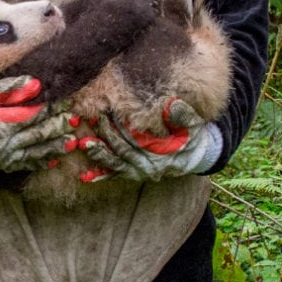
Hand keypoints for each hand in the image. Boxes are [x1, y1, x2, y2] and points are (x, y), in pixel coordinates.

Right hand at [0, 76, 74, 170]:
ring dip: (55, 147)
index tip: (65, 102)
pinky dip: (40, 162)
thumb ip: (11, 88)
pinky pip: (25, 164)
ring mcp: (2, 158)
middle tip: (75, 121)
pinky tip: (54, 159)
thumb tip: (36, 84)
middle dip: (57, 127)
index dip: (50, 108)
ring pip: (34, 152)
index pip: (32, 115)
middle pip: (36, 134)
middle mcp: (1, 145)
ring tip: (72, 142)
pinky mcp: (1, 165)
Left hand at [80, 99, 222, 183]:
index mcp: (161, 153)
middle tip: (95, 120)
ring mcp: (140, 172)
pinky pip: (116, 176)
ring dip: (100, 154)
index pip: (138, 138)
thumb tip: (172, 105)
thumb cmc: (191, 137)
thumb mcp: (192, 125)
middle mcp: (149, 166)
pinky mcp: (134, 175)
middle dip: (108, 135)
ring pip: (116, 164)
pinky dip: (102, 175)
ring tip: (85, 143)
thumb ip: (183, 115)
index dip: (124, 125)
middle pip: (123, 150)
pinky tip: (86, 176)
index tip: (112, 111)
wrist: (195, 157)